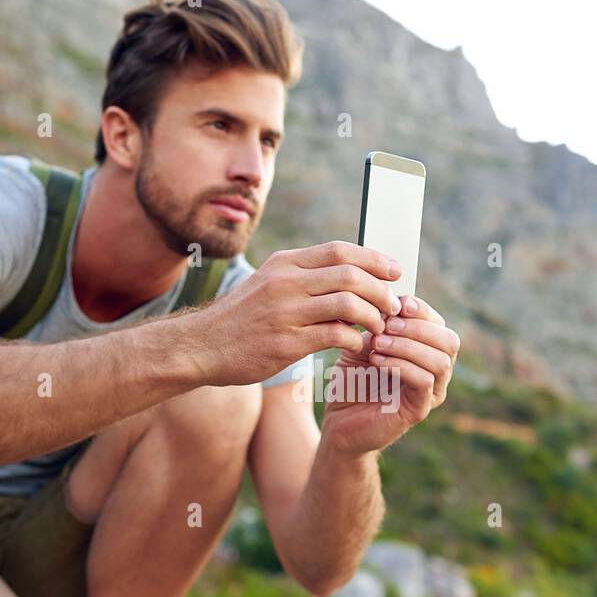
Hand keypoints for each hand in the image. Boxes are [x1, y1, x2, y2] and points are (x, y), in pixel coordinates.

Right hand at [189, 241, 403, 386]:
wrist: (202, 346)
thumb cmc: (243, 317)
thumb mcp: (269, 283)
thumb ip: (305, 277)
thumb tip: (351, 274)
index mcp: (285, 264)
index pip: (340, 251)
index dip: (374, 259)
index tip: (394, 271)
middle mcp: (286, 283)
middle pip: (350, 275)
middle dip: (381, 290)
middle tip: (394, 305)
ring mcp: (286, 313)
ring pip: (348, 304)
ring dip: (373, 316)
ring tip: (380, 326)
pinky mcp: (287, 343)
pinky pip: (336, 336)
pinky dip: (356, 340)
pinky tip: (359, 345)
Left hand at [319, 294, 459, 457]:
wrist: (339, 422)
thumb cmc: (352, 381)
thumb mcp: (362, 344)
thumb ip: (375, 323)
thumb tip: (383, 295)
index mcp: (426, 351)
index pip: (438, 323)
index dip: (422, 309)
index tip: (399, 302)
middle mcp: (436, 371)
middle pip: (449, 340)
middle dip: (418, 327)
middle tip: (387, 324)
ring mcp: (431, 392)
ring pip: (440, 361)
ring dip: (408, 346)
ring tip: (377, 343)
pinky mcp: (419, 410)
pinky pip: (424, 382)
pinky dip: (402, 366)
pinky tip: (377, 360)